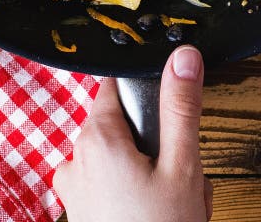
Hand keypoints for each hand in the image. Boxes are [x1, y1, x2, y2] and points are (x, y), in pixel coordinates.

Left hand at [54, 46, 211, 221]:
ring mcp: (75, 190)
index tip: (169, 118)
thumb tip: (182, 55)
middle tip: (185, 178)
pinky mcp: (81, 213)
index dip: (148, 98)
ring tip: (179, 206)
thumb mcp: (182, 167)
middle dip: (162, 146)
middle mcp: (76, 160)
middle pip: (126, 126)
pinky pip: (114, 186)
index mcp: (95, 138)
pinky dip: (140, 195)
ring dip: (157, 175)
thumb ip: (180, 107)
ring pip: (125, 159)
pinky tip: (163, 217)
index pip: (117, 87)